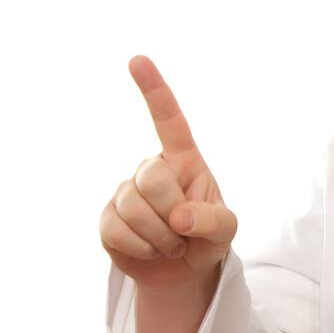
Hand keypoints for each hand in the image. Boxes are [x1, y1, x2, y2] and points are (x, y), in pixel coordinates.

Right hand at [99, 56, 237, 290]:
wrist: (182, 272)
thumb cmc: (207, 238)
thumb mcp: (226, 230)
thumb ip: (213, 220)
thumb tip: (180, 218)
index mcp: (183, 160)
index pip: (168, 120)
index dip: (154, 90)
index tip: (137, 59)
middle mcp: (151, 169)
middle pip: (151, 177)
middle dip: (171, 212)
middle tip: (183, 232)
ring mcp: (126, 192)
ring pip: (133, 207)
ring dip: (160, 238)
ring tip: (170, 244)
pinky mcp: (107, 219)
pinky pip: (117, 230)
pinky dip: (141, 249)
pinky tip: (150, 251)